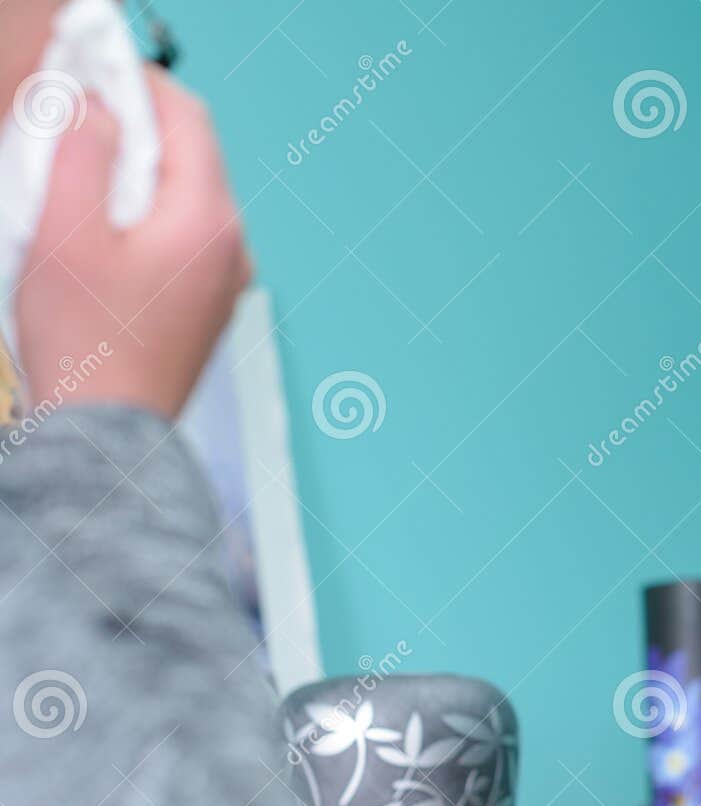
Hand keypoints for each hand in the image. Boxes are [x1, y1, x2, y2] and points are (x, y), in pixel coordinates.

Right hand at [15, 66, 251, 420]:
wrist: (111, 434)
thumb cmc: (87, 344)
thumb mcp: (66, 234)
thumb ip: (83, 155)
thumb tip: (97, 106)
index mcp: (208, 219)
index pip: (188, 119)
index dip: (139, 85)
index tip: (94, 76)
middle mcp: (233, 246)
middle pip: (189, 158)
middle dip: (133, 133)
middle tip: (74, 128)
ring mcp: (227, 279)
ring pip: (185, 198)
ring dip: (135, 179)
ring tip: (80, 190)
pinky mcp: (210, 304)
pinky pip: (183, 238)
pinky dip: (145, 220)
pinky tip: (101, 240)